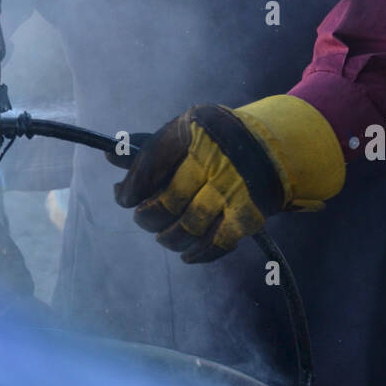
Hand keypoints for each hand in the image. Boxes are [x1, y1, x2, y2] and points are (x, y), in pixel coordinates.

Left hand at [114, 95, 345, 263]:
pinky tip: (186, 255)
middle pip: (167, 200)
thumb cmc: (217, 141)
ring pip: (188, 226)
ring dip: (169, 238)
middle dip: (148, 215)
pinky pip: (215, 243)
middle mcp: (213, 158)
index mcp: (193, 130)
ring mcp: (233, 187)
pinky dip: (197, 254)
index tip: (123, 198)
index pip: (149, 163)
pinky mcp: (249, 213)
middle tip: (144, 218)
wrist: (276, 147)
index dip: (131, 187)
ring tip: (164, 236)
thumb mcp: (187, 132)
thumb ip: (150, 146)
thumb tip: (109, 154)